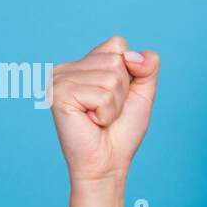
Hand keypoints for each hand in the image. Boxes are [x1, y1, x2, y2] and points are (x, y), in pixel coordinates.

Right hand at [49, 35, 160, 184]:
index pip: (117, 44)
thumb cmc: (122, 130)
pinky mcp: (59, 94)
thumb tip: (131, 55)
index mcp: (83, 64)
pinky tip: (92, 122)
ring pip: (111, 77)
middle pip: (116, 59)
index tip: (116, 96)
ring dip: (115, 104)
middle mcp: (67, 67)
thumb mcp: (142, 93)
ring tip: (100, 118)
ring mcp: (60, 79)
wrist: (108, 162)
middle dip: (123, 90)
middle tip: (107, 111)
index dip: (129, 73)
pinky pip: (103, 94)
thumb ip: (147, 66)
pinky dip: (106, 113)